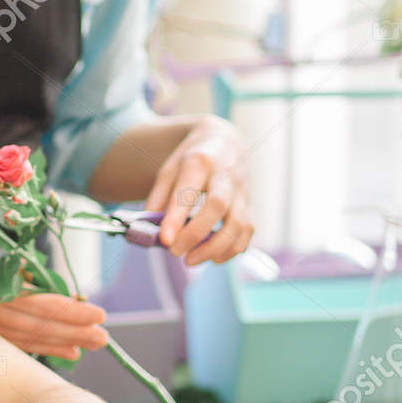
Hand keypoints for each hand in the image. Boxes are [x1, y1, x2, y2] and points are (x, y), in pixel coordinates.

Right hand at [0, 292, 107, 361]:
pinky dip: (46, 348)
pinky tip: (69, 351)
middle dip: (73, 332)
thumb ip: (24, 272)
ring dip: (63, 343)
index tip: (97, 313)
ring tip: (91, 345)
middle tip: (102, 338)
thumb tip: (63, 293)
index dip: (70, 311)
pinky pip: (19, 345)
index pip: (39, 304)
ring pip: (29, 339)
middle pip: (38, 326)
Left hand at [144, 116, 253, 265]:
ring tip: (191, 260)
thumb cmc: (191, 159)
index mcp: (200, 161)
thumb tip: (151, 229)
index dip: (176, 217)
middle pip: (217, 206)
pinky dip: (232, 249)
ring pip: (238, 223)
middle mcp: (225, 174)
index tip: (164, 240)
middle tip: (175, 252)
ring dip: (215, 247)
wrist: (224, 142)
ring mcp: (242, 190)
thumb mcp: (169, 168)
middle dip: (196, 234)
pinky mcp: (250, 204)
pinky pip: (248, 231)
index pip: (189, 191)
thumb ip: (158, 197)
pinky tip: (214, 258)